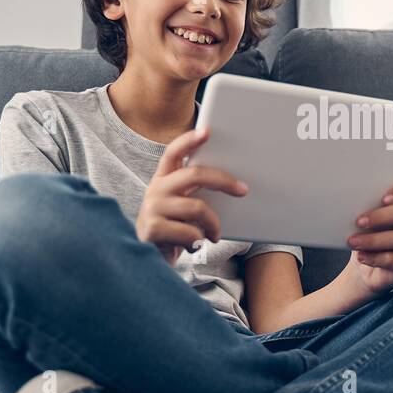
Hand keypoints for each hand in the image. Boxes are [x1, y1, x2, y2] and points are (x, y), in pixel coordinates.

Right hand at [135, 125, 248, 265]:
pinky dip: (199, 240)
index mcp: (163, 179)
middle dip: (224, 180)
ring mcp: (152, 208)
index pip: (173, 153)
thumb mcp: (184, 208)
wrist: (148, 260)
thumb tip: (234, 185)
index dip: (189, 141)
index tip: (207, 131)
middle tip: (243, 190)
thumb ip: (197, 193)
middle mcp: (155, 189)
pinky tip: (194, 246)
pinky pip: (190, 232)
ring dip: (213, 224)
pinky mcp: (151, 229)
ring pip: (198, 207)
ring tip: (215, 234)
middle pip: (194, 174)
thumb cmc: (173, 230)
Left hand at [344, 180, 392, 295]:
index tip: (383, 198)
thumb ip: (368, 208)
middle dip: (380, 217)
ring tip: (354, 242)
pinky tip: (362, 256)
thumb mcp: (367, 219)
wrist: (365, 264)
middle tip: (359, 222)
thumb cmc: (367, 234)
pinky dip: (376, 258)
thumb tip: (353, 203)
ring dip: (374, 240)